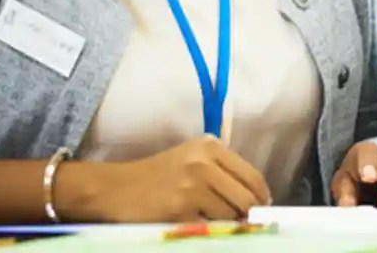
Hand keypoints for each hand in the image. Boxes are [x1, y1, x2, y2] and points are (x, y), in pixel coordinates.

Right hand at [59, 135, 270, 221]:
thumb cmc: (156, 175)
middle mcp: (203, 163)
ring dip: (226, 223)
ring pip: (230, 215)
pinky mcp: (180, 209)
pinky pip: (208, 226)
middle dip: (248, 214)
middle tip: (243, 221)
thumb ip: (222, 171)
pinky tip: (192, 221)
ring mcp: (192, 186)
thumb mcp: (191, 158)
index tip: (262, 207)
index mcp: (210, 147)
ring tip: (209, 218)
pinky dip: (206, 228)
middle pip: (246, 197)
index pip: (252, 175)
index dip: (261, 196)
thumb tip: (256, 198)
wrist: (114, 189)